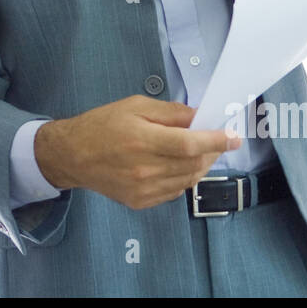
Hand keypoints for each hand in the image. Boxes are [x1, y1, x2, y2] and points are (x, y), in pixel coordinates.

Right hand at [34, 95, 240, 209]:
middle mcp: (144, 168)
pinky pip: (175, 192)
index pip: (191, 144)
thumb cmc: (101, 125)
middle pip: (194, 164)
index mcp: (142, 139)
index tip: (234, 137)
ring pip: (188, 180)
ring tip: (200, 151)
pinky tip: (178, 165)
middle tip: (219, 140)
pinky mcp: (140, 201)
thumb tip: (199, 117)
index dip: (216, 141)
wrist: (72, 155)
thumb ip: (170, 112)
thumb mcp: (134, 106)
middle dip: (213, 152)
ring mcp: (143, 189)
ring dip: (201, 165)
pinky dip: (184, 178)